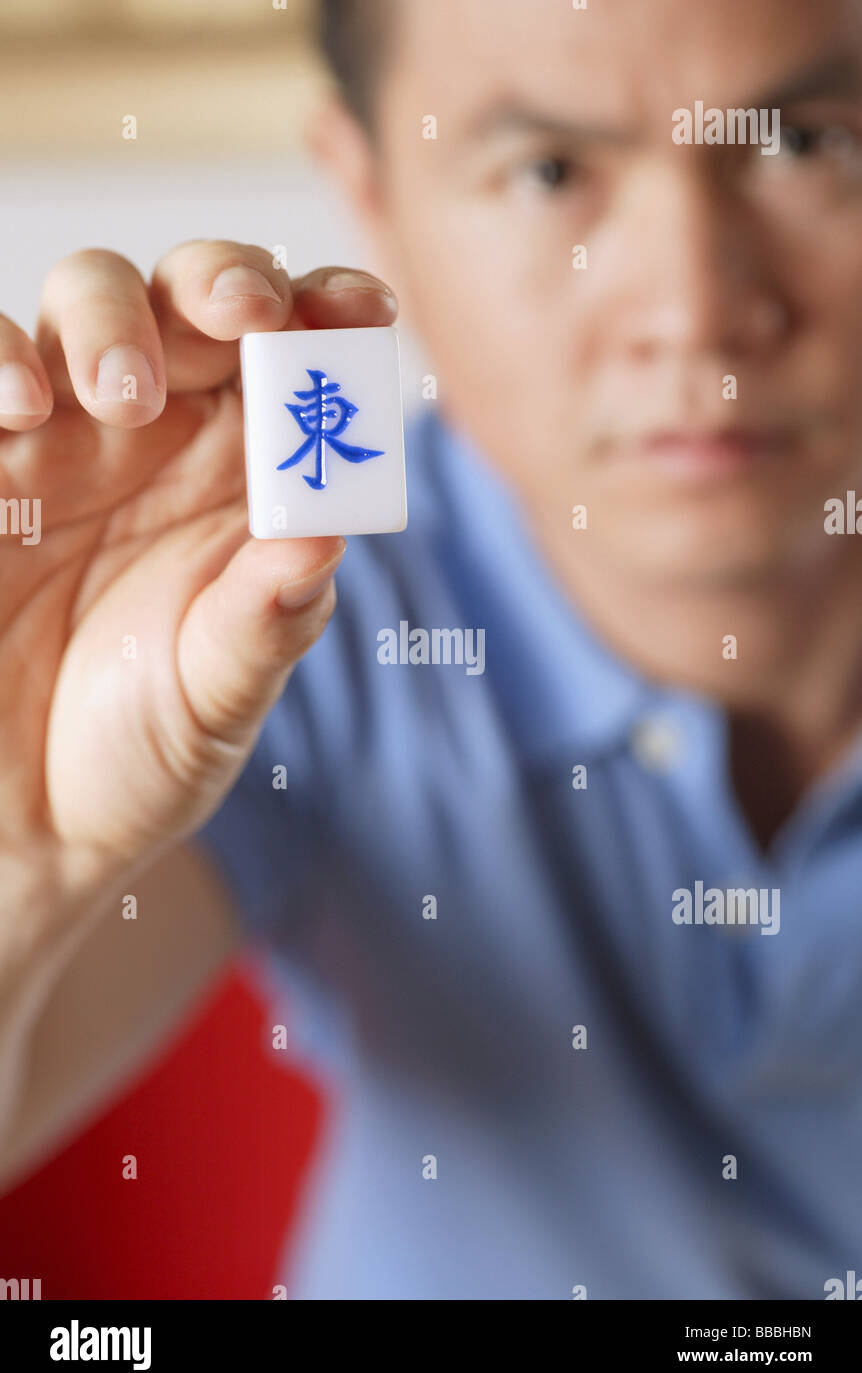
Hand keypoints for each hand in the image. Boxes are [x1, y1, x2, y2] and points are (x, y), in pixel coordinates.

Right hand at [0, 240, 396, 904]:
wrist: (24, 829)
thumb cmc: (137, 758)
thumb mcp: (217, 701)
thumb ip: (266, 625)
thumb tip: (327, 541)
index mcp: (239, 483)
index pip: (291, 363)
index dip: (328, 316)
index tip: (362, 312)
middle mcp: (154, 442)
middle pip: (188, 300)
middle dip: (222, 282)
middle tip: (247, 316)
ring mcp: (57, 445)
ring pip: (82, 306)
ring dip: (112, 319)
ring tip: (125, 394)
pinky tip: (21, 409)